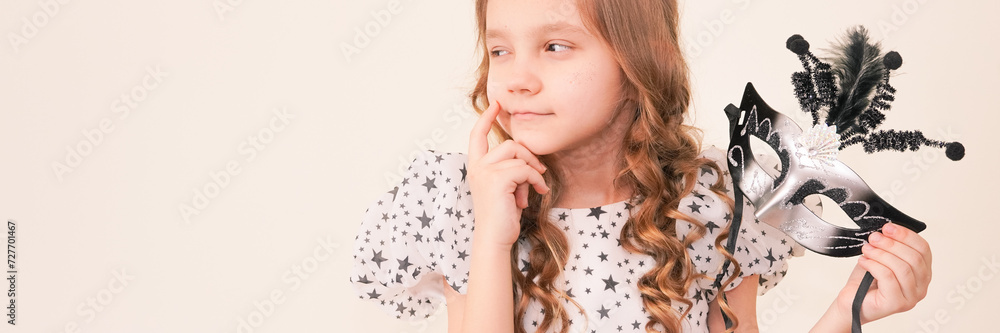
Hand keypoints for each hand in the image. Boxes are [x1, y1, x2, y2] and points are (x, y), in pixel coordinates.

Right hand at [467, 101, 548, 247]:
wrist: (494, 238)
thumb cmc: (502, 216)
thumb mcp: (505, 188)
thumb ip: (509, 170)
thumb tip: (530, 161)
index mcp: (476, 167)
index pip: (477, 135)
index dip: (486, 118)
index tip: (496, 104)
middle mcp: (477, 167)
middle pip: (510, 144)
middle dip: (529, 158)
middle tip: (537, 175)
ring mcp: (485, 172)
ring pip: (518, 155)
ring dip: (532, 171)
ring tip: (532, 190)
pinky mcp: (497, 179)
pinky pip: (525, 169)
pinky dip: (536, 180)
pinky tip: (537, 193)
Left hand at [832, 222, 931, 324]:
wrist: (851, 301)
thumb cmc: (867, 281)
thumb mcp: (881, 257)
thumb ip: (889, 245)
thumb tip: (888, 228)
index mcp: (922, 273)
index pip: (923, 249)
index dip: (906, 235)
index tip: (888, 227)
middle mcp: (921, 286)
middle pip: (914, 258)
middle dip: (892, 244)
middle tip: (874, 238)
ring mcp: (911, 297)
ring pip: (902, 268)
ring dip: (881, 254)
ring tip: (867, 249)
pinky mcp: (896, 304)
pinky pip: (888, 277)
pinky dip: (874, 265)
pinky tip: (863, 261)